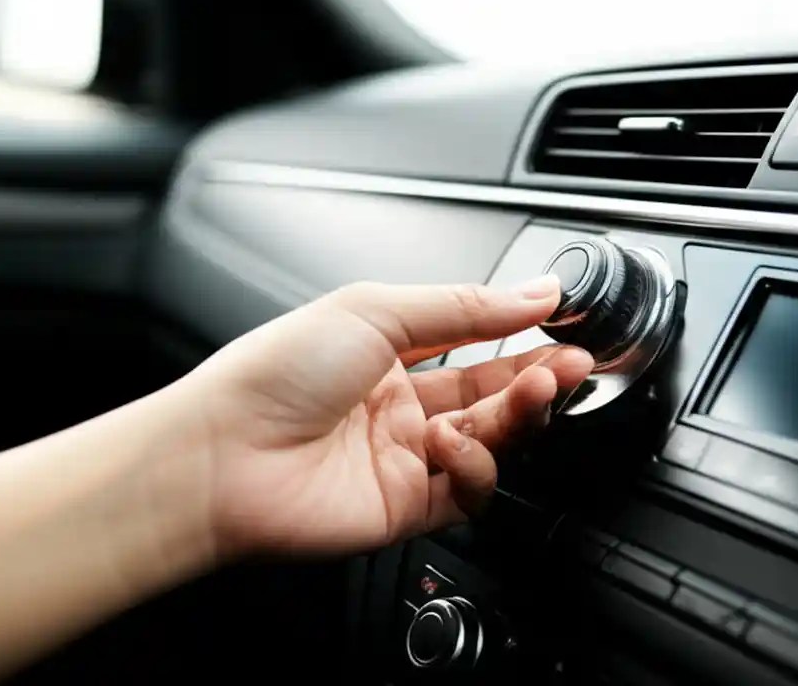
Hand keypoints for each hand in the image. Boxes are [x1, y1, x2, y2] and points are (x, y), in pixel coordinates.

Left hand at [172, 276, 593, 558]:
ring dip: (520, 416)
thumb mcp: (375, 310)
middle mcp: (398, 408)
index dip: (523, 335)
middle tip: (575, 362)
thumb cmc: (275, 373)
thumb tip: (536, 289)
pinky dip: (475, 465)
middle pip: (491, 395)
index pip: (474, 343)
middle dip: (538, 378)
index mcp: (385, 353)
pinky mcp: (405, 508)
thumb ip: (464, 306)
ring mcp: (403, 459)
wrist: (222, 454)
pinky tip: (453, 442)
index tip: (565, 322)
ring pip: (491, 442)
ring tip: (537, 391)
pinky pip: (468, 491)